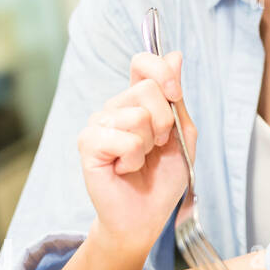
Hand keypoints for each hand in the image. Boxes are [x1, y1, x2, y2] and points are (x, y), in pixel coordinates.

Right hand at [79, 50, 195, 256]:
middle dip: (165, 122)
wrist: (146, 214)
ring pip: (138, 115)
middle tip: (157, 145)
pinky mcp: (87, 143)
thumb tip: (174, 55)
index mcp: (138, 101)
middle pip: (148, 89)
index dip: (162, 71)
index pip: (143, 62)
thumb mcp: (182, 133)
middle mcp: (115, 106)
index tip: (175, 94)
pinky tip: (125, 168)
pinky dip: (133, 157)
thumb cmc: (162, 176)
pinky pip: (122, 138)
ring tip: (139, 159)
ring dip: (149, 144)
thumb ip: (176, 98)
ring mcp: (98, 123)